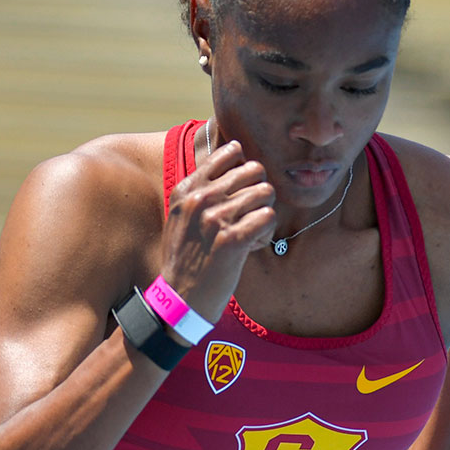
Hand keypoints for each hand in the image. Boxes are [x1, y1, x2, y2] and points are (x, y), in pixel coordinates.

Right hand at [157, 138, 276, 321]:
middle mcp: (200, 199)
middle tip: (250, 214)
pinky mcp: (232, 240)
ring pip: (265, 192)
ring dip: (264, 213)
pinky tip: (253, 244)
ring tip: (250, 231)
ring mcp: (215, 218)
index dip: (246, 170)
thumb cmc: (188, 255)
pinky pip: (268, 216)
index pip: (232, 153)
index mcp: (187, 188)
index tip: (242, 191)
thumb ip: (204, 188)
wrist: (180, 297)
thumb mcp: (183, 214)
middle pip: (255, 170)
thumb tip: (239, 158)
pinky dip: (266, 231)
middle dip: (260, 191)